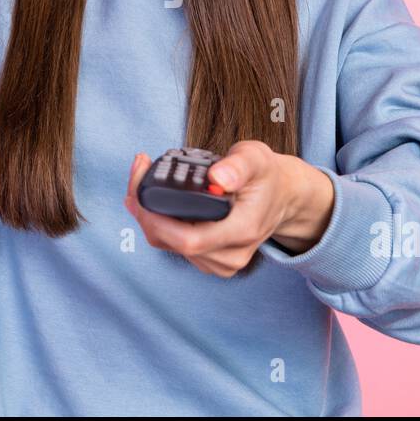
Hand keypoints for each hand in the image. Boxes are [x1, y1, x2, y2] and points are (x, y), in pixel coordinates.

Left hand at [124, 141, 335, 277]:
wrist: (281, 196)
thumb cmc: (266, 177)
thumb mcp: (257, 159)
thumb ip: (238, 166)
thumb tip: (218, 178)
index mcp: (241, 232)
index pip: (188, 239)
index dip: (156, 215)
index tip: (142, 182)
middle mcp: (230, 254)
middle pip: (169, 242)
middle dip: (144, 208)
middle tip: (138, 172)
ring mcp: (219, 262)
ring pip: (166, 244)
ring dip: (147, 213)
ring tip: (142, 180)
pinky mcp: (210, 260)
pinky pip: (172, 245)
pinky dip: (158, 222)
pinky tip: (154, 200)